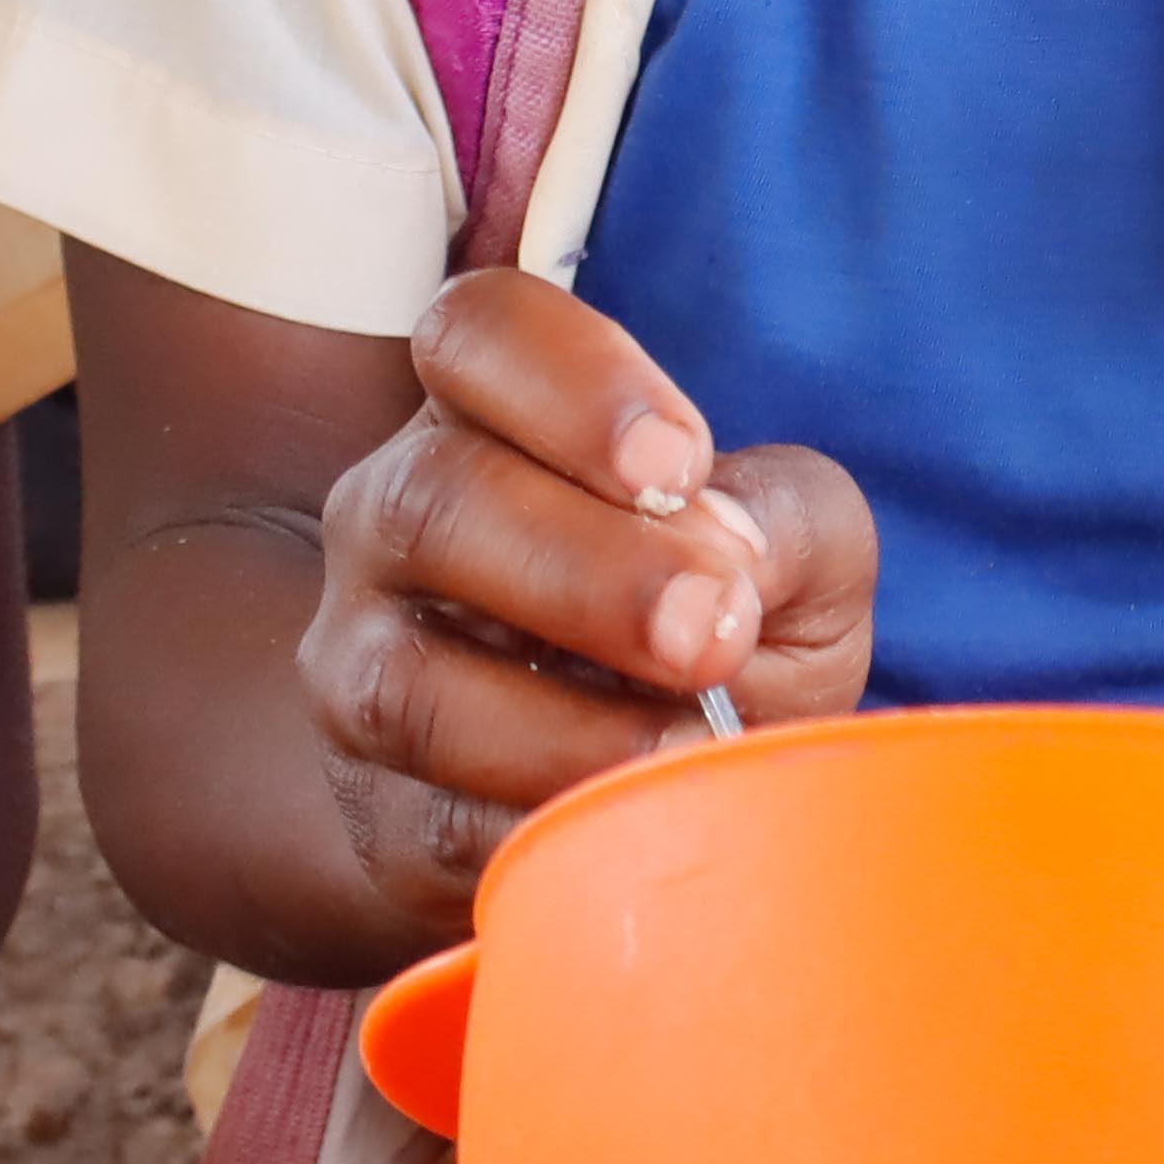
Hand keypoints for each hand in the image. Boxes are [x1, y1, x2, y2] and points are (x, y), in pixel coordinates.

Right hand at [298, 270, 877, 929]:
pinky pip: (428, 825)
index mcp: (494, 415)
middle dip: (588, 567)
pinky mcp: (379, 813)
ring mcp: (366, 665)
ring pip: (402, 679)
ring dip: (559, 721)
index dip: (573, 382)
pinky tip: (634, 828)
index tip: (683, 462)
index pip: (478, 333)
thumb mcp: (797, 559)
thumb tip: (727, 544)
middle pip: (434, 499)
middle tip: (713, 626)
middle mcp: (399, 520)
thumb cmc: (726, 634)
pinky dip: (541, 830)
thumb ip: (789, 522)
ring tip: (689, 745)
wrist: (651, 806)